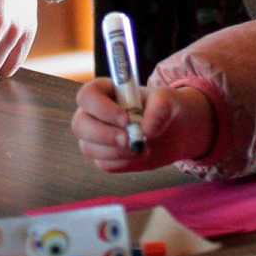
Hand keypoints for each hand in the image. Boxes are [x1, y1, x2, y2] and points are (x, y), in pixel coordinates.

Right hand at [72, 79, 217, 172]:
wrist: (176, 131)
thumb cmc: (167, 106)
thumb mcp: (168, 100)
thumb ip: (159, 108)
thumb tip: (146, 130)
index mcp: (105, 91)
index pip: (87, 96)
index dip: (101, 109)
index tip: (126, 119)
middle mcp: (95, 113)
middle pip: (79, 125)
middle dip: (104, 135)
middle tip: (130, 141)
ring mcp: (97, 136)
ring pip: (89, 148)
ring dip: (117, 152)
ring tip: (144, 147)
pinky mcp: (105, 156)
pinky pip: (105, 164)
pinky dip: (123, 162)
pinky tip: (140, 154)